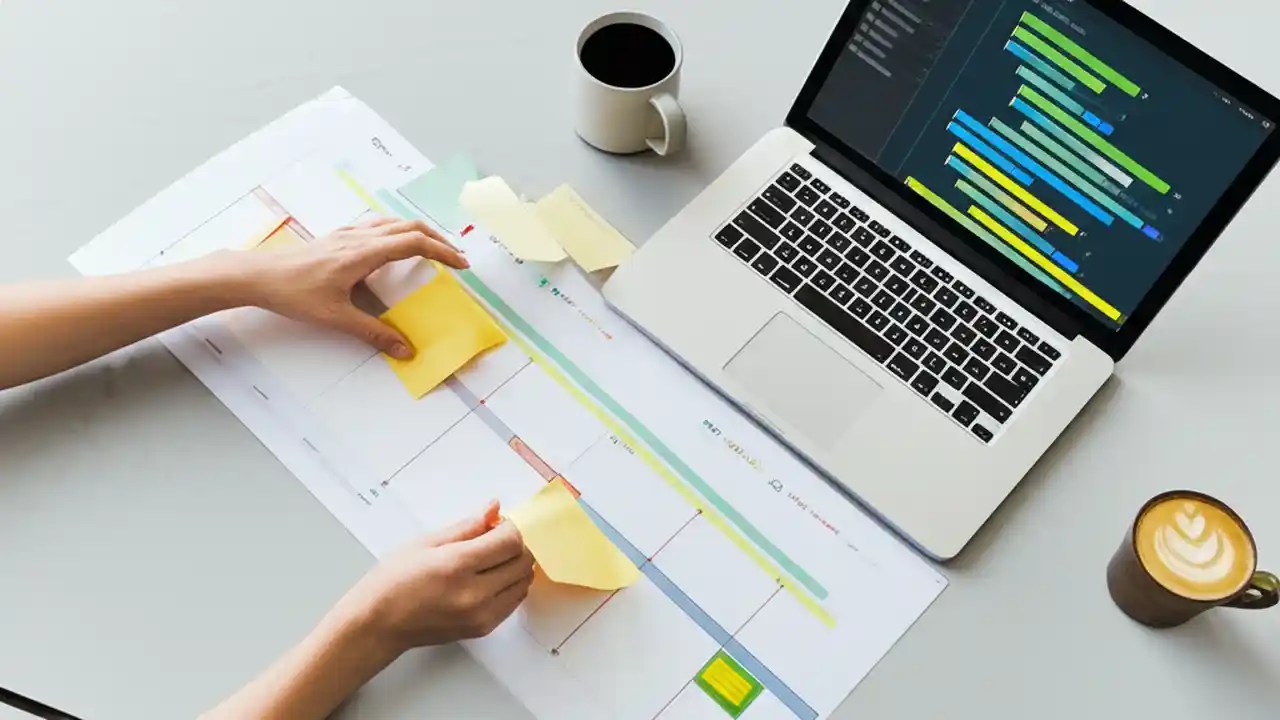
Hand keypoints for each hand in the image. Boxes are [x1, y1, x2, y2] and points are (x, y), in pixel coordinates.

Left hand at [240, 217, 468, 358]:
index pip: (415, 243)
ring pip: (393, 222)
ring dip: (418, 231)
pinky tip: (393, 245)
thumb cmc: (293, 294)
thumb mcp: (336, 318)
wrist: (257, 275)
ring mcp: (347, 233)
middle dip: (437, 240)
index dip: (442, 252)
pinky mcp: (337, 237)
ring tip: (432, 247)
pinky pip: (376, 225)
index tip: (461, 264)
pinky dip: (396, 231)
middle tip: (455, 257)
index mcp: (364, 253)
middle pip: (409, 226)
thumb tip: (405, 349)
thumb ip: (374, 333)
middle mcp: (359, 237)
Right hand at [340, 501, 534, 653]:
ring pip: (523, 582)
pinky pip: (514, 601)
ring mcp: (481, 615)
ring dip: (516, 566)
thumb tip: (494, 508)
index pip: (511, 541)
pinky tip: (490, 578)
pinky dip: (511, 585)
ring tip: (491, 560)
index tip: (497, 524)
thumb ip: (466, 526)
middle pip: (523, 561)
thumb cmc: (393, 580)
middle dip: (515, 545)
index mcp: (457, 565)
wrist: (378, 625)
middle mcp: (475, 593)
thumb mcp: (425, 542)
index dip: (510, 528)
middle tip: (495, 540)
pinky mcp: (483, 629)